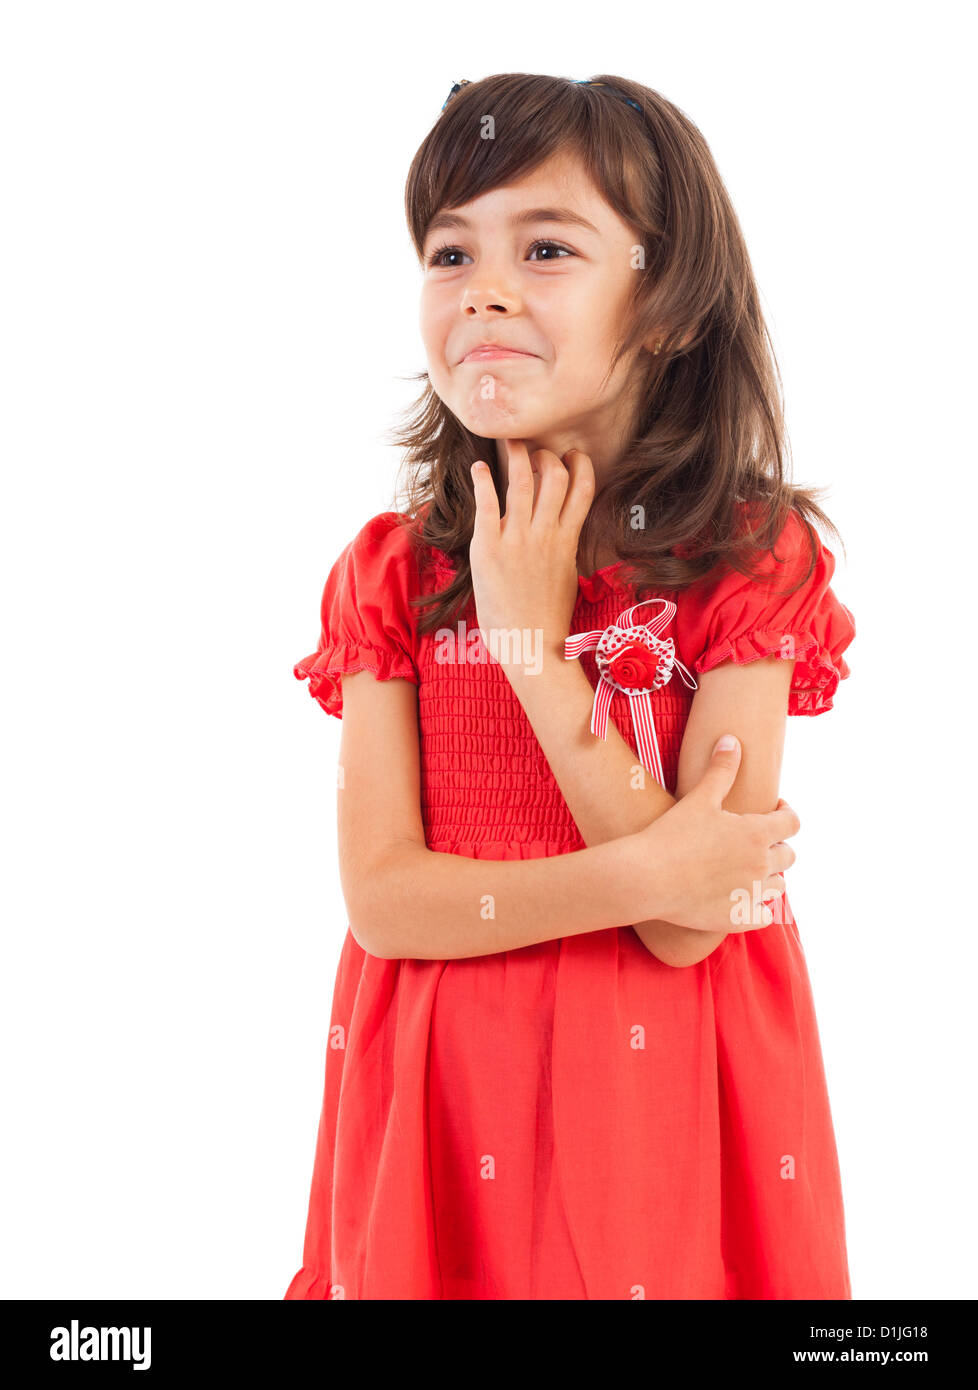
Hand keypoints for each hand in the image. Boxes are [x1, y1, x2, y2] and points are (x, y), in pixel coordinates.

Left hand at [469, 441, 593, 669]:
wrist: (531, 645)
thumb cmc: (547, 618)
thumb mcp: (567, 576)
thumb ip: (564, 547)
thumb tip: (562, 531)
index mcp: (567, 540)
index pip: (583, 488)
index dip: (579, 464)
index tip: (570, 455)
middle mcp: (546, 534)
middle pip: (554, 475)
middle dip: (545, 454)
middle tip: (533, 451)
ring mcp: (518, 539)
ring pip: (522, 480)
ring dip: (515, 454)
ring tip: (508, 442)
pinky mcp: (489, 547)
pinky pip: (487, 503)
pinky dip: (482, 479)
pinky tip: (478, 469)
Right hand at [631, 736, 798, 932]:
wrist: (647, 878)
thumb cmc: (672, 834)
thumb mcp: (699, 798)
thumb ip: (721, 769)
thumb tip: (732, 740)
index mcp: (757, 834)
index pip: (792, 823)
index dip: (786, 814)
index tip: (775, 810)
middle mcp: (761, 865)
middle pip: (788, 856)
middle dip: (778, 846)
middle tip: (758, 842)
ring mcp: (751, 894)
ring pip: (778, 886)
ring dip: (770, 876)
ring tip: (751, 869)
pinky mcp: (738, 918)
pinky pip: (763, 915)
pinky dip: (758, 907)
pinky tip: (744, 899)